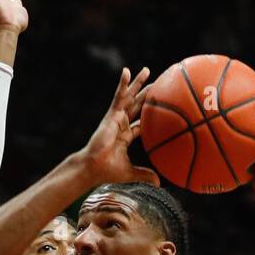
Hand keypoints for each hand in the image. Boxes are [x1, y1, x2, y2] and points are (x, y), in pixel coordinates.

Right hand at [78, 68, 158, 185]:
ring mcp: (117, 118)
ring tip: (147, 71)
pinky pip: (119, 96)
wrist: (95, 166)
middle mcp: (122, 124)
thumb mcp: (131, 172)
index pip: (140, 124)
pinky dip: (123, 84)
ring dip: (138, 84)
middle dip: (146, 95)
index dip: (149, 117)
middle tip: (158, 84)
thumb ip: (145, 175)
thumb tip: (160, 182)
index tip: (159, 110)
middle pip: (137, 106)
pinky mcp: (112, 114)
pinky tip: (127, 71)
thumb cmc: (108, 170)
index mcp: (125, 136)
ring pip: (130, 97)